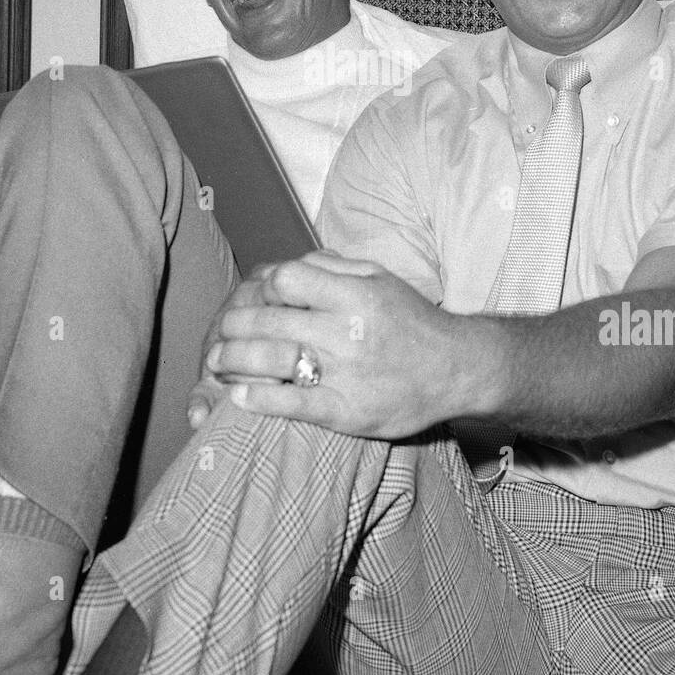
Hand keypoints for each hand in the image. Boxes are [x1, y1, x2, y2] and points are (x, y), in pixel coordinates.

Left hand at [202, 251, 482, 438]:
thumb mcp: (381, 278)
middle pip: (269, 320)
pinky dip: (258, 399)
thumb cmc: (413, 320)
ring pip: (272, 361)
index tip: (260, 298)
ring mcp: (345, 372)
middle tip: (219, 334)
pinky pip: (290, 404)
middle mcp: (347, 330)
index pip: (286, 279)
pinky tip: (239, 395)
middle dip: (233, 326)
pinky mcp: (346, 410)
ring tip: (218, 363)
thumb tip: (289, 263)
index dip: (264, 287)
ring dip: (234, 361)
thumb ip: (335, 267)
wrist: (456, 369)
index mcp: (354, 294)